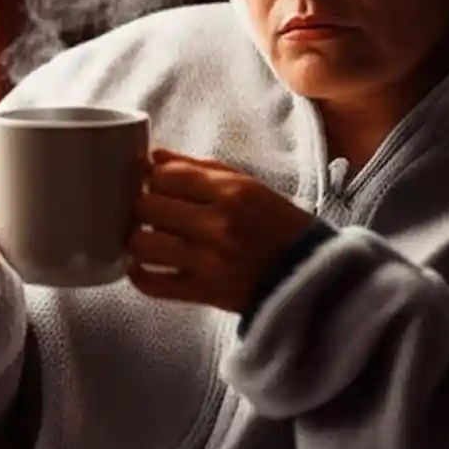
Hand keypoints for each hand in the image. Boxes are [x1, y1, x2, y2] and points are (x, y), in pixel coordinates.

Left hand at [128, 149, 316, 312]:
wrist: (310, 276)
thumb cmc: (279, 227)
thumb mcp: (249, 186)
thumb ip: (199, 170)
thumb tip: (155, 156)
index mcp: (232, 192)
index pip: (167, 175)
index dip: (152, 178)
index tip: (154, 184)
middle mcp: (218, 224)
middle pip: (147, 206)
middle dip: (142, 206)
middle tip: (148, 211)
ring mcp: (208, 260)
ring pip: (143, 243)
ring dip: (138, 238)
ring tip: (147, 236)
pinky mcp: (203, 292)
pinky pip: (152, 283)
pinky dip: (139, 274)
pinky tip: (143, 265)